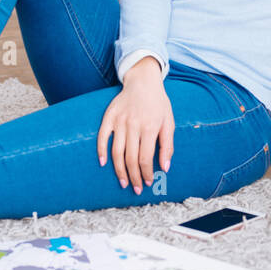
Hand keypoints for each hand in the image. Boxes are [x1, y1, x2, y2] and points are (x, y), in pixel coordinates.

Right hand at [98, 59, 174, 194]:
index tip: (148, 182)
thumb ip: (167, 145)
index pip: (145, 158)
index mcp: (150, 128)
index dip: (146, 173)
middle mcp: (133, 125)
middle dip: (134, 176)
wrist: (143, 81)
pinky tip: (103, 163)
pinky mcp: (109, 117)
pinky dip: (101, 151)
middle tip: (136, 188)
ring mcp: (119, 121)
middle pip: (130, 158)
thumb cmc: (158, 103)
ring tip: (123, 182)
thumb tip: (165, 168)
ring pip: (116, 152)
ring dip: (119, 170)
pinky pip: (102, 137)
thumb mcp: (169, 122)